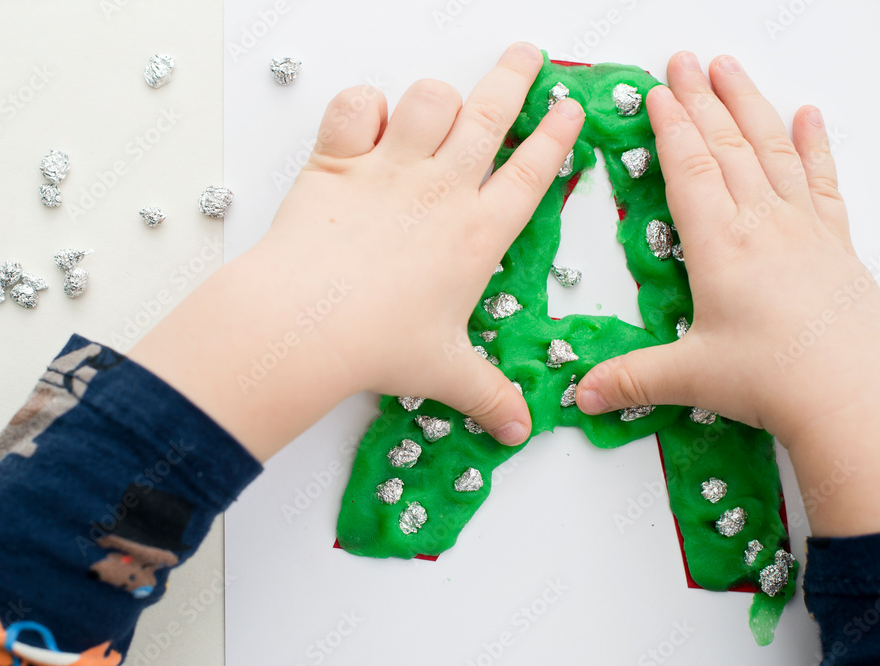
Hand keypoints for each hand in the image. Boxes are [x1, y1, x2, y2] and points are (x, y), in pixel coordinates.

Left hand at [130, 43, 584, 459]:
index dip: (556, 134)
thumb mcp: (447, 373)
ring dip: (438, 96)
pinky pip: (357, 106)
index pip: (533, 171)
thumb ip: (489, 396)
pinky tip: (367, 122)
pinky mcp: (340, 161)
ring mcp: (391, 169)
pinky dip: (362, 106)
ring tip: (440, 103)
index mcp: (478, 234)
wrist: (309, 325)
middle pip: (491, 114)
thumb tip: (519, 429)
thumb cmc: (381, 347)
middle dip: (516, 77)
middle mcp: (443, 190)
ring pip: (430, 99)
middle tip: (529, 54)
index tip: (570, 105)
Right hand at [573, 53, 879, 535]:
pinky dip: (813, 144)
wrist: (855, 396)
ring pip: (771, 149)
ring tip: (731, 70)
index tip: (657, 93)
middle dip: (702, 98)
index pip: (690, 169)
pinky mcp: (834, 242)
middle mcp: (763, 225)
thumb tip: (581, 393)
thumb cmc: (778, 379)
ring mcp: (804, 227)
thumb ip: (629, 380)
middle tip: (684, 62)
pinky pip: (821, 179)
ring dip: (748, 104)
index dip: (671, 127)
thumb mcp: (689, 378)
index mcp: (720, 246)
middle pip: (728, 145)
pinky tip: (807, 116)